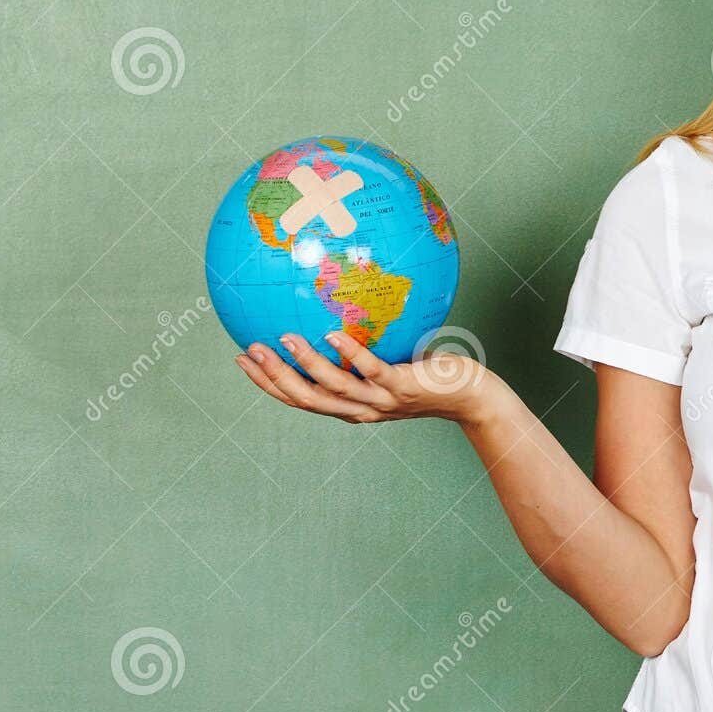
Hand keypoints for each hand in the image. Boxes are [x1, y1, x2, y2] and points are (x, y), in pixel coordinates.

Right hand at [233, 330, 499, 426]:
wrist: (470, 396)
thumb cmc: (429, 374)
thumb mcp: (390, 361)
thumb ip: (363, 344)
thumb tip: (334, 303)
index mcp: (351, 405)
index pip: (301, 398)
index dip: (269, 383)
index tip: (242, 360)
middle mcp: (361, 408)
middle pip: (307, 398)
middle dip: (274, 377)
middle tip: (248, 352)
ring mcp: (381, 399)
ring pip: (334, 387)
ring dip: (305, 363)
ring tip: (283, 339)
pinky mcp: (402, 386)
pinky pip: (371, 369)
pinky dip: (350, 354)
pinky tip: (332, 334)